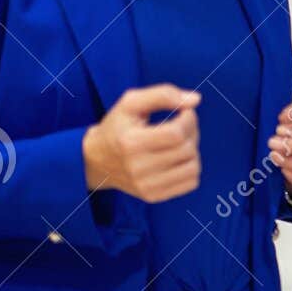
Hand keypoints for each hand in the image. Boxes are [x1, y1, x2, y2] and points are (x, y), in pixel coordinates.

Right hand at [82, 84, 201, 202]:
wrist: (95, 160)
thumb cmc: (118, 126)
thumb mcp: (131, 103)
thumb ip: (163, 94)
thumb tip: (196, 100)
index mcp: (130, 142)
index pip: (177, 133)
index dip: (189, 119)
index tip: (184, 112)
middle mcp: (137, 168)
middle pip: (187, 149)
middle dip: (192, 132)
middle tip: (183, 126)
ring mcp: (145, 185)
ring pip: (193, 167)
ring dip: (193, 151)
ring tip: (180, 143)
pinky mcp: (153, 196)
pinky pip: (191, 183)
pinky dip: (190, 168)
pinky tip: (177, 159)